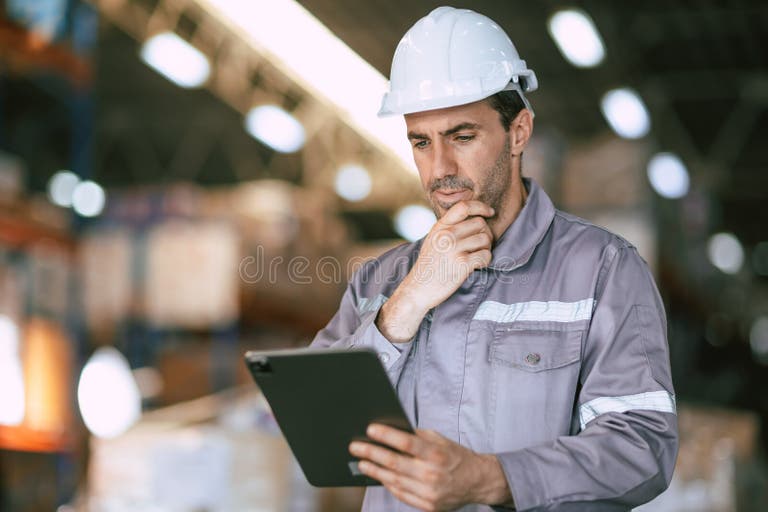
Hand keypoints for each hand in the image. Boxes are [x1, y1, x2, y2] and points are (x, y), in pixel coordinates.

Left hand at [349, 424, 512, 510]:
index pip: (406, 443)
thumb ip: (417, 436)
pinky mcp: (428, 506)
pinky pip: (402, 494)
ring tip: (362, 462)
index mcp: (436, 454)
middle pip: (395, 463)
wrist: (477, 481)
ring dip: (375, 471)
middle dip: (371, 453)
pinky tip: (378, 476)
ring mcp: (429, 493)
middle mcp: (432, 474)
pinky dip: (388, 484)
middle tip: (355, 447)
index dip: (386, 436)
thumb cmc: (456, 456)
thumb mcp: (440, 439)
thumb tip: (391, 429)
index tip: (370, 430)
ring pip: (394, 480)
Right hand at [376, 200, 493, 341]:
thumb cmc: (429, 267)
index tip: (490, 213)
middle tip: (480, 246)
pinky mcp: (461, 264)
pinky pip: (485, 255)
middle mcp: (446, 235)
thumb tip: (476, 219)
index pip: (464, 206)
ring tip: (476, 257)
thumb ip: (449, 228)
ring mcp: (453, 248)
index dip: (481, 207)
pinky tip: (476, 266)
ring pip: (485, 239)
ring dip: (486, 248)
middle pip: (480, 223)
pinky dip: (485, 261)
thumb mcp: (433, 240)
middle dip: (485, 234)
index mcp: (439, 227)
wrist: (417, 290)